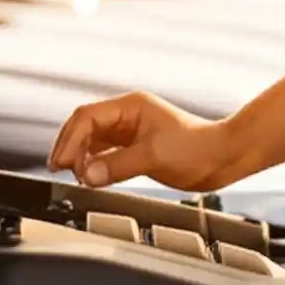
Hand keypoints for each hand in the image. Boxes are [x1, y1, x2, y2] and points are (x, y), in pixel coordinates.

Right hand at [48, 91, 235, 190]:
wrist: (224, 158)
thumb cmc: (198, 149)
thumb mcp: (155, 156)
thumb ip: (118, 165)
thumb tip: (87, 175)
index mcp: (130, 107)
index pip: (87, 117)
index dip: (70, 140)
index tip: (62, 163)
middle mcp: (127, 117)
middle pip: (85, 128)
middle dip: (71, 148)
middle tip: (61, 171)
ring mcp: (131, 133)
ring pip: (94, 142)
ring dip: (82, 158)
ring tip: (76, 177)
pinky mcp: (137, 150)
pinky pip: (106, 155)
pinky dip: (95, 166)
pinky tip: (91, 177)